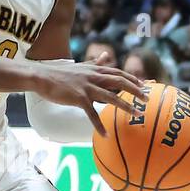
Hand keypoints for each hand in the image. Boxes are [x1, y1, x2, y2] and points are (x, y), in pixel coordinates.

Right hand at [30, 56, 146, 135]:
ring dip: (126, 106)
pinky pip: (92, 114)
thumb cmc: (60, 73)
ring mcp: (87, 87)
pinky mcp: (78, 98)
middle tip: (147, 98)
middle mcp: (94, 77)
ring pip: (111, 97)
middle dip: (136, 90)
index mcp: (95, 70)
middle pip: (120, 82)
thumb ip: (95, 62)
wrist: (42, 77)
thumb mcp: (81, 66)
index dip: (133, 79)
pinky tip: (106, 134)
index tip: (144, 85)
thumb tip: (106, 55)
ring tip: (138, 115)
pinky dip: (99, 125)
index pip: (119, 73)